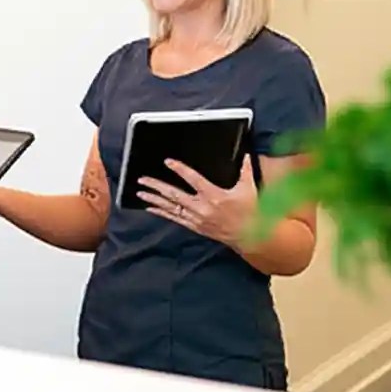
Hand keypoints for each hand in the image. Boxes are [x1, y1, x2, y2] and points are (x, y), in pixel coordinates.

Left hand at [137, 155, 257, 246]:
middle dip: (156, 186)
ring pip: (171, 208)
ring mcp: (197, 218)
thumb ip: (245, 170)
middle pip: (174, 195)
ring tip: (141, 193)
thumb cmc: (250, 212)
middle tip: (143, 180)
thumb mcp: (249, 189)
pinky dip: (162, 213)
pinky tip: (151, 208)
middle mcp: (202, 207)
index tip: (168, 162)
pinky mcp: (195, 226)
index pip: (193, 179)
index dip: (179, 169)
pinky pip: (175, 219)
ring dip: (154, 200)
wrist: (250, 236)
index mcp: (214, 196)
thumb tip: (243, 155)